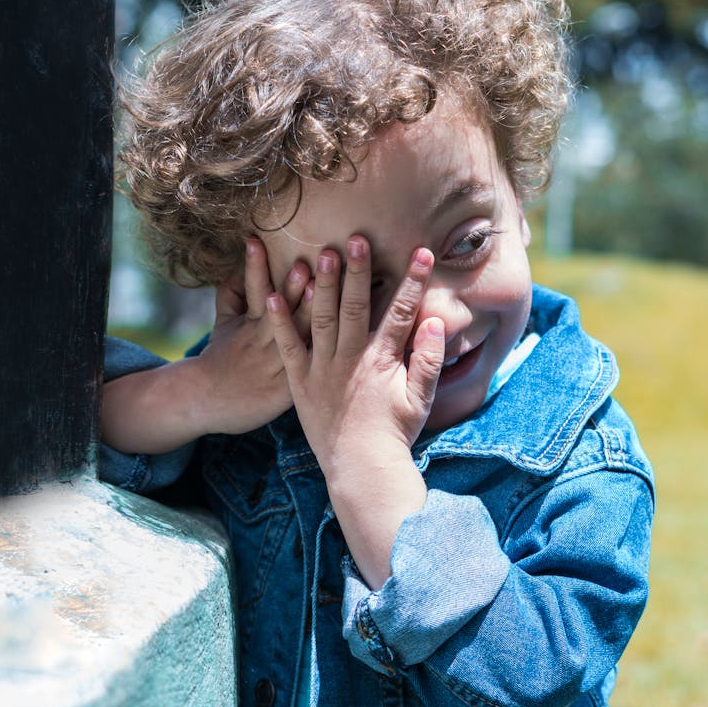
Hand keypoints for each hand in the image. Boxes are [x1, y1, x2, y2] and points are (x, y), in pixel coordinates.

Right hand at [193, 237, 313, 434]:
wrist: (206, 402)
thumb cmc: (221, 357)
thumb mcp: (224, 323)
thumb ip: (232, 293)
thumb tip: (241, 264)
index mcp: (249, 324)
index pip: (252, 291)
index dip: (254, 267)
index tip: (255, 240)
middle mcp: (262, 343)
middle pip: (278, 312)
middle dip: (290, 288)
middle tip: (304, 264)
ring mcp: (276, 366)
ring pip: (296, 338)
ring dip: (307, 315)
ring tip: (318, 292)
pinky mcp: (289, 388)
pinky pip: (310, 367)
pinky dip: (324, 354)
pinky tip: (341, 341)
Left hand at [267, 235, 444, 469]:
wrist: (361, 468)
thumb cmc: (395, 433)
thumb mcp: (422, 399)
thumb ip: (430, 360)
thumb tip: (436, 322)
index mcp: (383, 361)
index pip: (400, 312)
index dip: (412, 281)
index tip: (421, 253)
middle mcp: (351, 359)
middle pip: (354, 306)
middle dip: (357, 270)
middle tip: (356, 238)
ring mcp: (322, 369)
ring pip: (320, 318)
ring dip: (320, 285)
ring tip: (319, 253)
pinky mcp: (299, 381)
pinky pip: (287, 347)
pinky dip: (279, 321)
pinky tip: (271, 295)